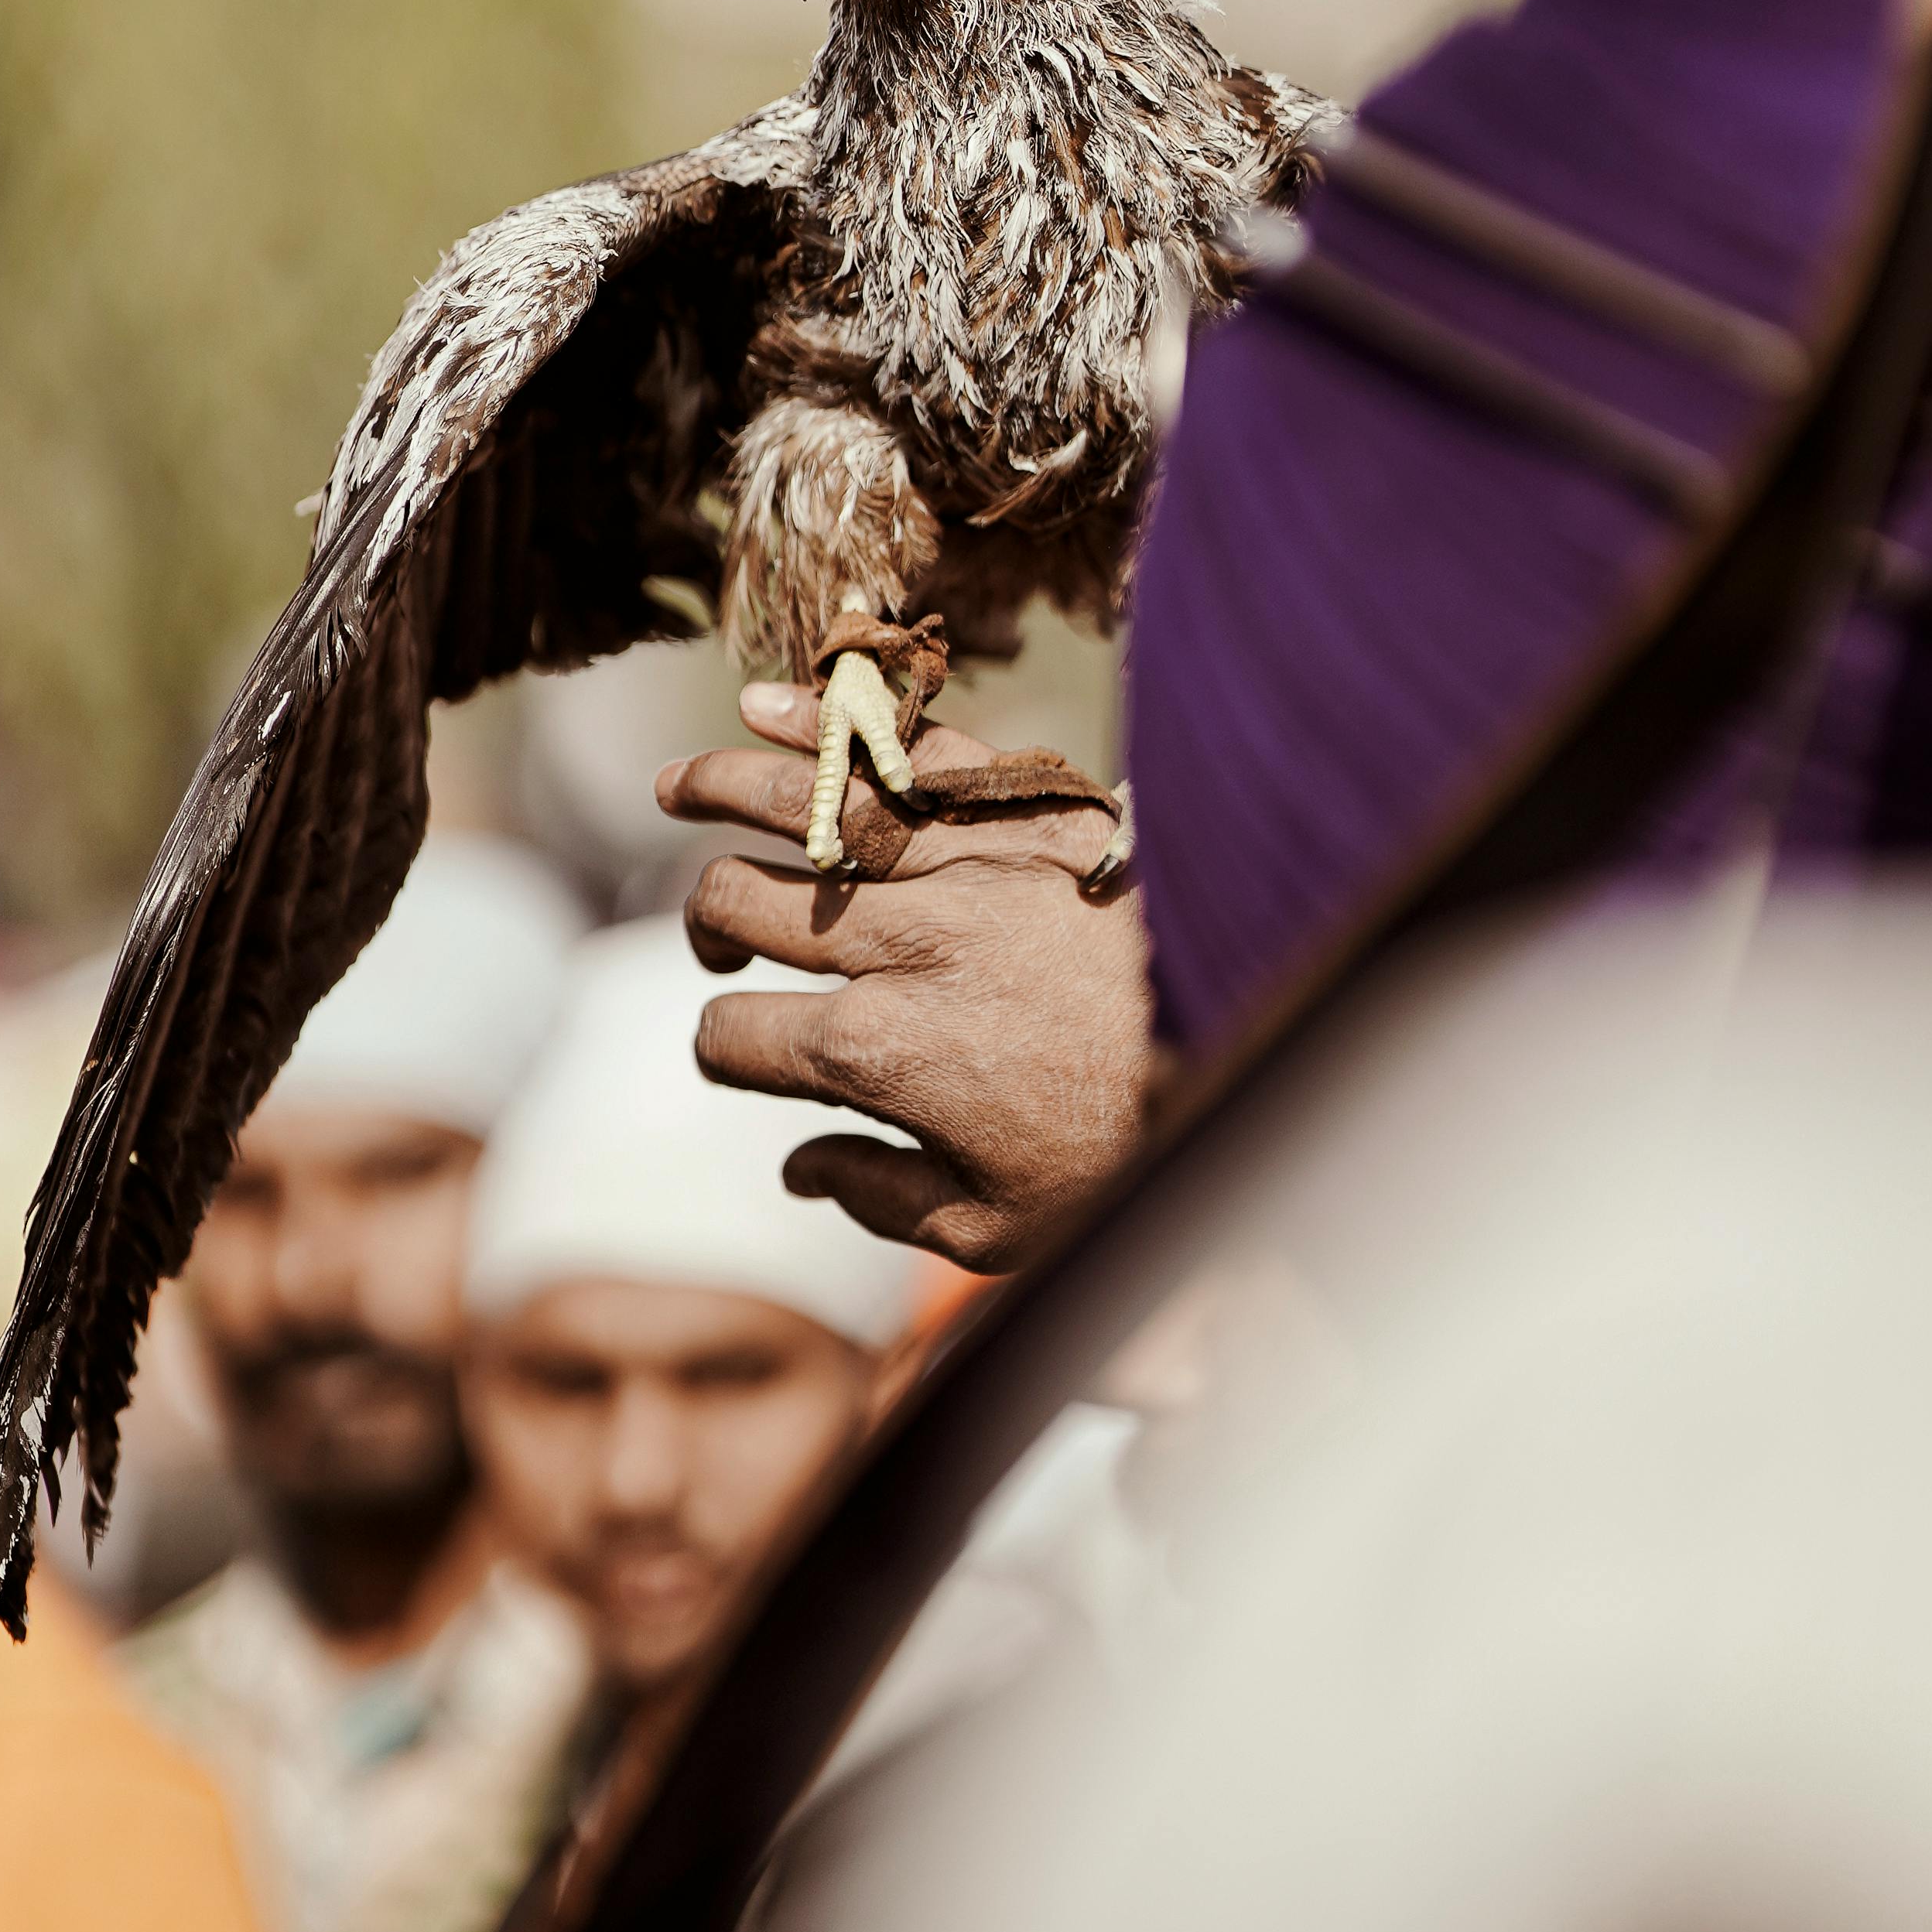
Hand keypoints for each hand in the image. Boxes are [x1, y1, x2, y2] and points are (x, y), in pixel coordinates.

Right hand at [656, 684, 1154, 1271]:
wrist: (1258, 1039)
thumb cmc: (1129, 1149)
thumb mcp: (1000, 1225)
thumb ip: (882, 1198)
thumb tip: (800, 1166)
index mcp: (880, 1055)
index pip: (734, 1040)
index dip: (719, 1051)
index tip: (738, 1052)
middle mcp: (901, 947)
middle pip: (742, 907)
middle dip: (706, 926)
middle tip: (720, 942)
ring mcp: (957, 866)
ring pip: (799, 810)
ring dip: (717, 791)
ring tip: (673, 786)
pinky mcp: (1013, 807)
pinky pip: (899, 748)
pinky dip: (824, 719)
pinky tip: (765, 706)